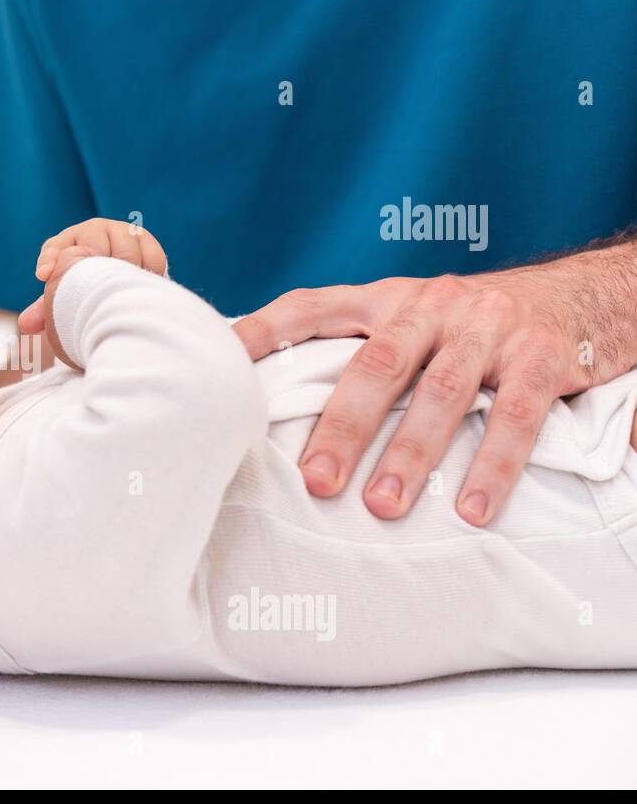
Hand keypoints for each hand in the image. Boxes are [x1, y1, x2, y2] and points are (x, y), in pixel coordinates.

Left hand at [18, 218, 167, 334]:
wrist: (119, 283)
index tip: (44, 275)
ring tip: (123, 292)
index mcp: (64, 245)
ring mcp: (119, 232)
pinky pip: (150, 255)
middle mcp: (91, 232)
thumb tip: (26, 324)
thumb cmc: (83, 291)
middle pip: (93, 241)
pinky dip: (148, 272)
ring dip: (126, 271)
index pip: (53, 248)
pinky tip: (142, 287)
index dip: (49, 259)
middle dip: (97, 265)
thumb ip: (47, 309)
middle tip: (99, 287)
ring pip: (125, 247)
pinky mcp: (144, 239)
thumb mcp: (66, 298)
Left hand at [232, 244, 636, 525]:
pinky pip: (514, 415)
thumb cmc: (471, 327)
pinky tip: (474, 510)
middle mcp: (431, 305)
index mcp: (387, 298)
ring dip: (410, 454)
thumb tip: (275, 401)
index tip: (220, 363)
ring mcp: (487, 329)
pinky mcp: (541, 357)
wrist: (583, 293)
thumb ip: (357, 349)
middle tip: (316, 481)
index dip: (264, 331)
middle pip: (374, 365)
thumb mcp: (411, 319)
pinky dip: (494, 465)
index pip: (311, 307)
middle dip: (342, 427)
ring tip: (381, 507)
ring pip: (439, 393)